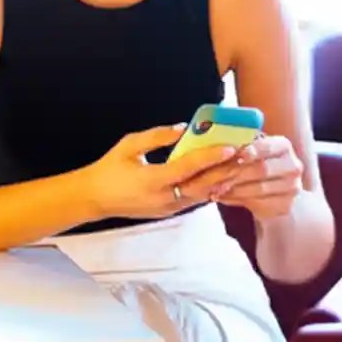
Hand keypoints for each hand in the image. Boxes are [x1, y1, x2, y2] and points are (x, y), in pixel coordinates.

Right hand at [84, 124, 242, 219]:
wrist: (94, 198)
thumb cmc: (109, 168)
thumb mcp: (128, 146)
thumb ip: (156, 136)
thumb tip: (183, 129)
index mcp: (153, 180)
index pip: (188, 168)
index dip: (210, 157)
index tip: (230, 147)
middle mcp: (165, 198)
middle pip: (204, 185)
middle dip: (227, 170)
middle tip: (246, 155)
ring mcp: (168, 208)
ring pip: (204, 195)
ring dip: (223, 180)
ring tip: (241, 165)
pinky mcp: (169, 212)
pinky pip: (196, 200)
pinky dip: (212, 188)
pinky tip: (224, 178)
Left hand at [211, 134, 303, 219]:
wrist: (274, 189)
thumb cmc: (254, 164)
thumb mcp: (248, 151)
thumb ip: (238, 148)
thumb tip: (218, 147)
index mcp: (283, 146)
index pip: (267, 147)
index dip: (251, 151)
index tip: (234, 154)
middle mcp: (293, 166)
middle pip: (261, 169)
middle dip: (233, 173)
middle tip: (210, 177)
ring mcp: (292, 188)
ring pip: (259, 188)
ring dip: (233, 189)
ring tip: (213, 188)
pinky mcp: (285, 205)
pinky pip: (259, 204)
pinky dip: (237, 200)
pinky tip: (223, 197)